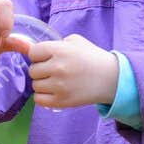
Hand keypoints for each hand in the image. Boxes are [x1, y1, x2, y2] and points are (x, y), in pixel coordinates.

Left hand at [2, 32, 118, 110]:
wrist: (110, 79)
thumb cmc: (92, 58)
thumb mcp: (75, 41)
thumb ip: (55, 43)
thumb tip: (33, 48)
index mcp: (60, 50)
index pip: (33, 53)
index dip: (38, 55)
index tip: (47, 58)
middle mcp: (58, 68)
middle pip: (32, 70)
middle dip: (41, 70)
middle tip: (53, 71)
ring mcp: (59, 86)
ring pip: (35, 85)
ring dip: (42, 84)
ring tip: (55, 82)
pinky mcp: (61, 102)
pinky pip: (38, 100)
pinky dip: (43, 97)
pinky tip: (53, 92)